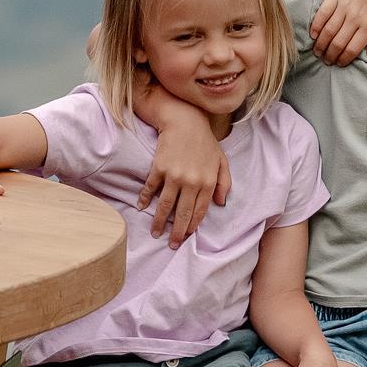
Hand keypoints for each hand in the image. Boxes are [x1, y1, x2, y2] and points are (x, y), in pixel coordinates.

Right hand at [139, 108, 226, 243]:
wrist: (185, 121)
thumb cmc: (205, 141)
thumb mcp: (222, 161)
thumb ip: (225, 183)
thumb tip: (220, 204)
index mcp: (207, 183)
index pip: (199, 211)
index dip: (192, 226)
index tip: (186, 236)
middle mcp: (191, 182)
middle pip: (182, 213)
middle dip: (176, 232)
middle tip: (171, 245)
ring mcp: (174, 176)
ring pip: (165, 205)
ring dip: (159, 221)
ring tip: (155, 233)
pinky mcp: (159, 168)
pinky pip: (150, 188)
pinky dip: (145, 199)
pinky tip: (142, 207)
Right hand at [313, 0, 366, 64]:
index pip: (352, 49)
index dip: (343, 60)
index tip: (339, 64)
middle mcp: (356, 17)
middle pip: (338, 43)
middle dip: (330, 55)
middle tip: (326, 60)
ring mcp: (344, 6)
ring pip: (328, 31)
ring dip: (321, 45)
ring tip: (318, 51)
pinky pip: (322, 15)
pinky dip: (316, 27)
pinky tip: (314, 36)